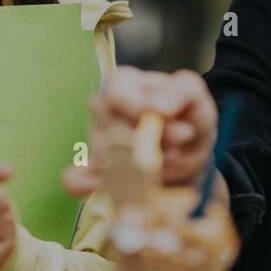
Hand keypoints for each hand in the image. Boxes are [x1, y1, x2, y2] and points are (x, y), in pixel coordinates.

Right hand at [63, 67, 217, 195]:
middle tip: (177, 141)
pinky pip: (75, 178)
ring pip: (102, 154)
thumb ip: (180, 92)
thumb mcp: (194, 96)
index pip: (115, 93)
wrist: (191, 155)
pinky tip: (100, 187)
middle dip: (146, 140)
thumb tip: (155, 107)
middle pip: (109, 127)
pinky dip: (84, 184)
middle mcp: (103, 110)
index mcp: (123, 83)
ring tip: (168, 158)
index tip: (162, 117)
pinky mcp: (96, 172)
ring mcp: (97, 141)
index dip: (136, 108)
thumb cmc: (188, 116)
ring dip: (138, 164)